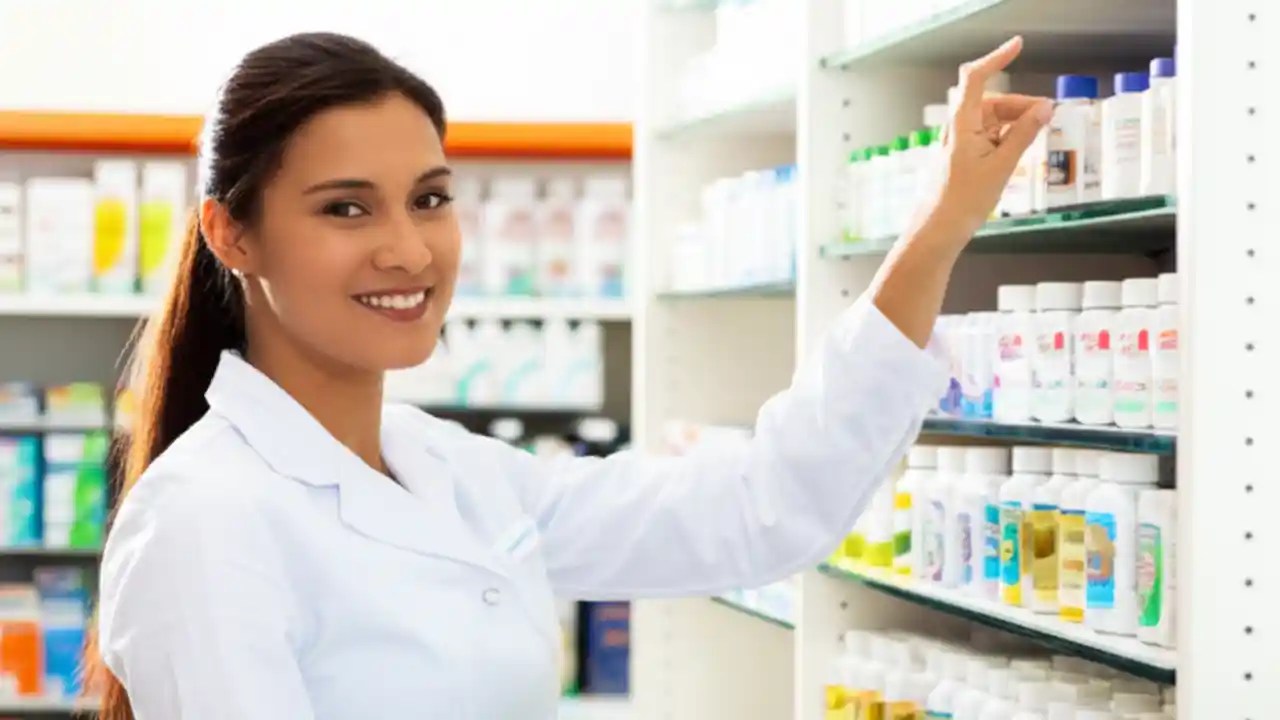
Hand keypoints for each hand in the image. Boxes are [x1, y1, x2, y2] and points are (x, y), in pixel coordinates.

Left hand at [924, 36, 1053, 242]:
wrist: (937, 230)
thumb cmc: (963, 201)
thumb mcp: (1002, 165)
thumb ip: (1024, 134)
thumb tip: (1045, 108)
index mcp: (962, 124)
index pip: (977, 78)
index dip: (997, 58)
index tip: (1018, 46)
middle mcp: (957, 128)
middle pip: (992, 101)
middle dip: (1020, 104)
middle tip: (1046, 115)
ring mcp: (958, 142)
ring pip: (991, 120)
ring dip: (1015, 122)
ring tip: (1037, 134)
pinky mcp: (961, 156)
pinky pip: (987, 136)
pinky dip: (1005, 137)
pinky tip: (1018, 150)